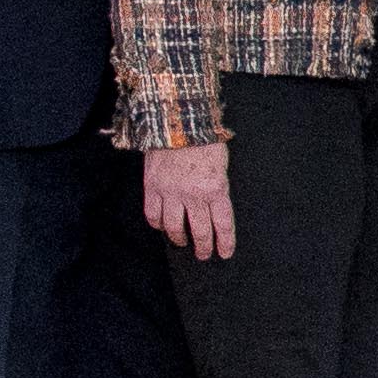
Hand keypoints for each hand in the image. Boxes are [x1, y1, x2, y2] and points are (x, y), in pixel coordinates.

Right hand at [140, 138, 235, 260]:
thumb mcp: (223, 166)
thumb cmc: (205, 141)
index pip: (223, 224)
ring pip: (174, 226)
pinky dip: (157, 224)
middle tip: (204, 255)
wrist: (178, 122)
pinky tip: (162, 228)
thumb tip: (215, 208)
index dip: (224, 242)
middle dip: (203, 246)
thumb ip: (218, 188)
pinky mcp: (152, 187)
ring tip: (182, 243)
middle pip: (200, 230)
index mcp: (216, 189)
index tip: (225, 253)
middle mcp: (193, 195)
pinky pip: (153, 214)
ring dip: (179, 238)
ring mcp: (171, 192)